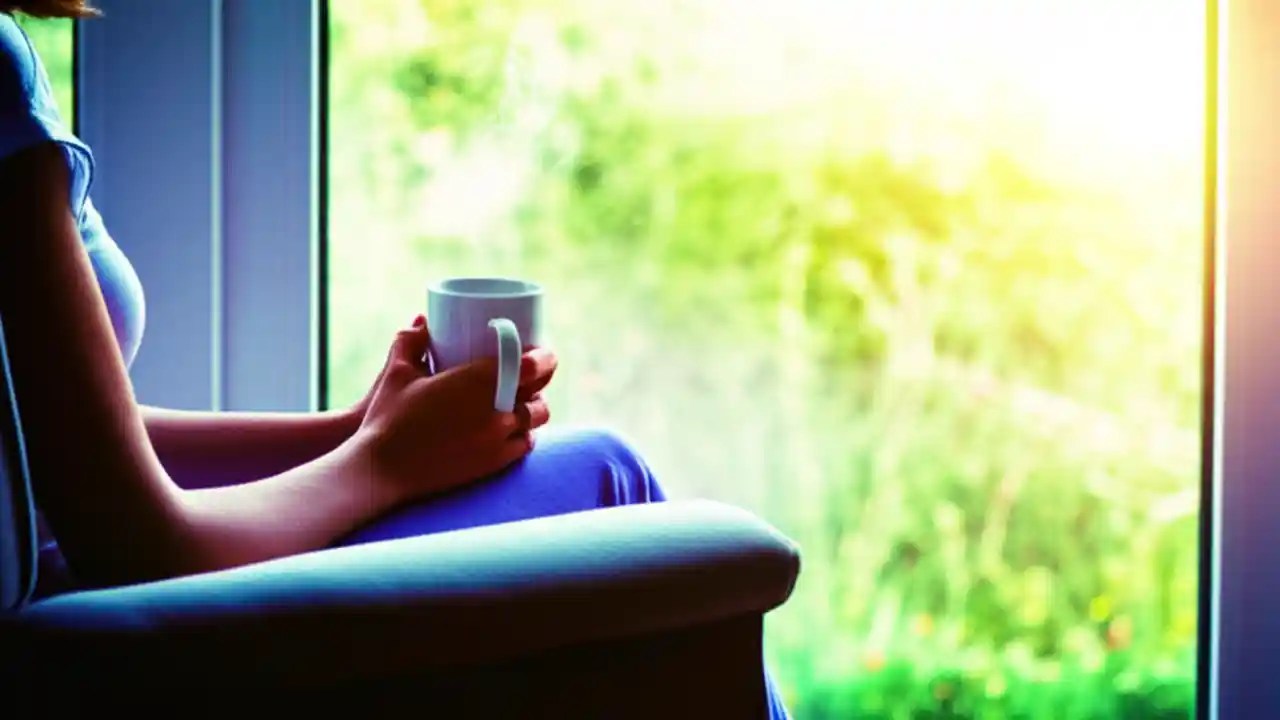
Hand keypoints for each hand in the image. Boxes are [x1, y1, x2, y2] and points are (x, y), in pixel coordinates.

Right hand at [353, 316, 557, 504]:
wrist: (382, 470)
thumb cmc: (388, 417)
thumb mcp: (397, 372)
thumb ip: (411, 341)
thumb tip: (423, 322)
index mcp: (478, 381)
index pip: (531, 365)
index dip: (544, 356)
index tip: (541, 352)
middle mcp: (496, 410)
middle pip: (538, 390)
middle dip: (541, 379)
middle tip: (531, 372)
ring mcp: (498, 440)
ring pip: (536, 419)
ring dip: (534, 406)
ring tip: (522, 399)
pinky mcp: (493, 464)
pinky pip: (525, 445)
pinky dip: (525, 433)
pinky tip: (516, 428)